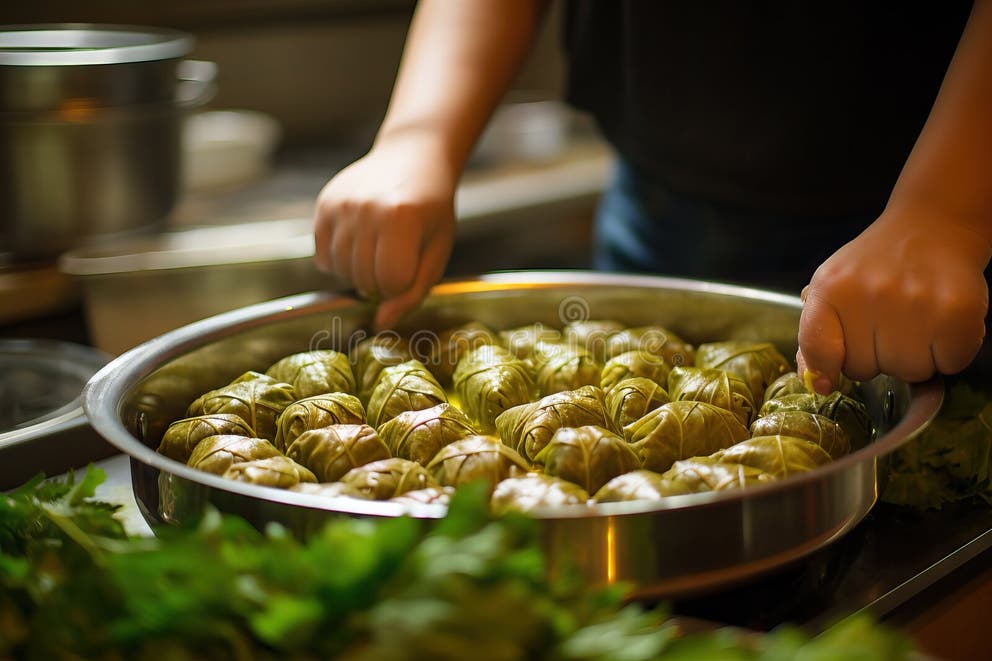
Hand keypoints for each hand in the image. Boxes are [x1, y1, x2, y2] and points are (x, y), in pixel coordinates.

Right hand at [314, 135, 456, 329]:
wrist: (413, 158)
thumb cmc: (431, 211)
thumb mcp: (436, 252)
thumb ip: (413, 293)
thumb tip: (381, 324)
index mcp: (402, 219)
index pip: (391, 282)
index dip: (403, 282)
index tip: (412, 263)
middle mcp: (366, 209)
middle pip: (363, 279)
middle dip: (381, 280)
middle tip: (396, 256)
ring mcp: (342, 205)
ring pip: (340, 271)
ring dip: (360, 272)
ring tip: (378, 249)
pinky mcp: (324, 204)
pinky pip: (323, 257)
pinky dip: (339, 261)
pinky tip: (358, 244)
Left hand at [797, 209, 988, 392]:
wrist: (933, 226)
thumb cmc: (877, 267)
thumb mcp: (834, 288)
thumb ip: (817, 336)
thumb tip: (816, 382)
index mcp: (831, 287)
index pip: (816, 348)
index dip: (824, 368)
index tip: (827, 380)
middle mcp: (870, 292)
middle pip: (863, 370)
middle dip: (876, 356)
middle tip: (889, 323)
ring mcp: (915, 301)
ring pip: (908, 372)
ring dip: (915, 357)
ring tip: (917, 321)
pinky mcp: (958, 311)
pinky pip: (949, 365)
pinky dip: (950, 353)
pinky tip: (942, 323)